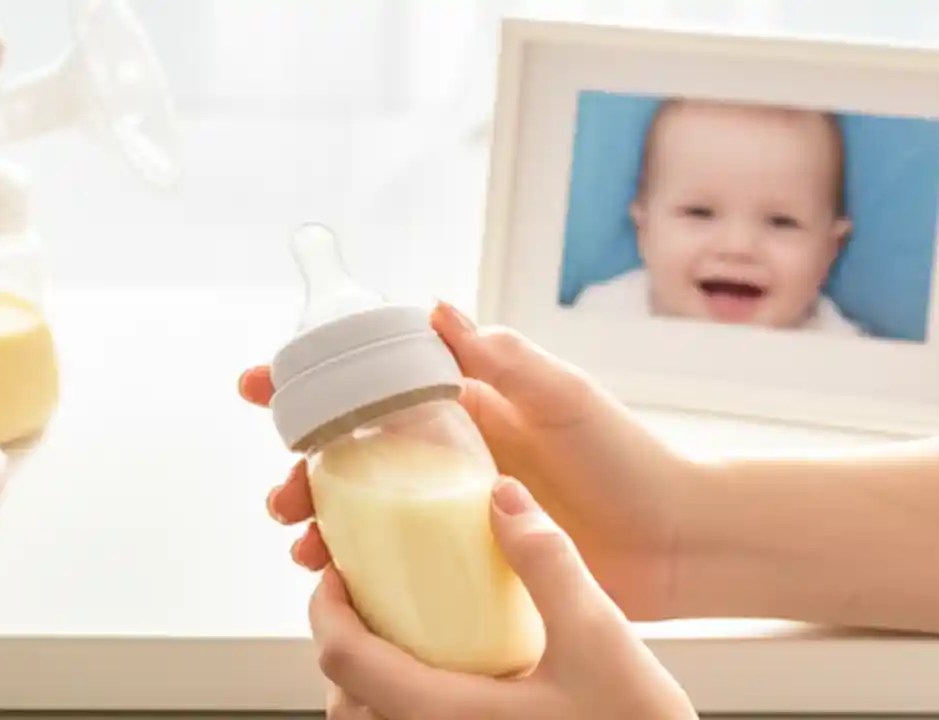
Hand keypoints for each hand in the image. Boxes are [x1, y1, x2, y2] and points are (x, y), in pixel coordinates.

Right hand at [239, 301, 696, 619]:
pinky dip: (358, 567)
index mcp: (464, 407)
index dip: (312, 383)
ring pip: (363, 512)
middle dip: (301, 469)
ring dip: (320, 522)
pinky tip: (342, 580)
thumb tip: (437, 307)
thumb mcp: (566, 399)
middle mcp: (448, 457)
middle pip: (351, 456)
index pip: (374, 384)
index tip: (261, 386)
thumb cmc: (630, 461)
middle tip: (282, 495)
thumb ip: (504, 358)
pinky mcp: (465, 560)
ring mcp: (453, 511)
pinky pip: (397, 561)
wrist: (677, 543)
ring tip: (304, 544)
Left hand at [311, 477, 695, 718]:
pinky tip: (456, 676)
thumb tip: (503, 497)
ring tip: (408, 633)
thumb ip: (546, 564)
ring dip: (373, 680)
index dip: (326, 606)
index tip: (335, 568)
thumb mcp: (600, 638)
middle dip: (344, 643)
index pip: (344, 658)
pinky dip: (405, 707)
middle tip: (368, 596)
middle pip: (346, 701)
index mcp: (446, 715)